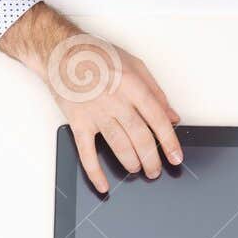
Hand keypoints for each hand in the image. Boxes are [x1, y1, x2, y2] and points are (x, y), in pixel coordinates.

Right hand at [0, 2, 181, 192]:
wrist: (62, 53)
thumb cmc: (98, 55)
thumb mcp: (135, 65)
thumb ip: (156, 92)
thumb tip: (172, 117)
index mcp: (133, 86)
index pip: (157, 119)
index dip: (170, 142)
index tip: (176, 158)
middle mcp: (116, 101)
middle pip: (140, 137)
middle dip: (152, 158)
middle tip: (156, 170)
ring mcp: (96, 113)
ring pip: (119, 146)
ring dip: (131, 163)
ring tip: (138, 170)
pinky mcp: (78, 122)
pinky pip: (86, 152)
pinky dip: (94, 172)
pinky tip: (103, 185)